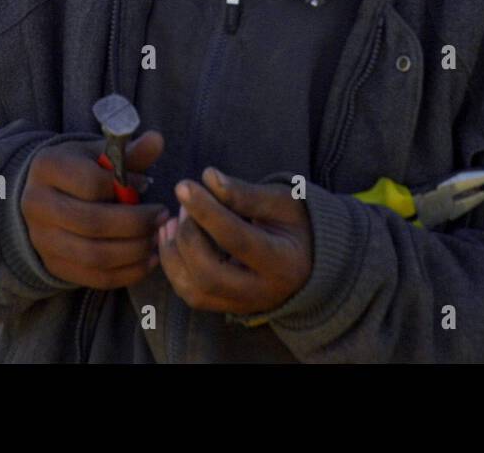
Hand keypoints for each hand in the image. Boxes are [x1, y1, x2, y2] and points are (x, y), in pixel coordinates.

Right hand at [22, 131, 168, 287]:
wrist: (46, 195)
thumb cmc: (81, 169)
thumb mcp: (100, 153)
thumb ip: (129, 152)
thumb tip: (157, 140)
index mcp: (47, 167)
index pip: (90, 183)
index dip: (124, 186)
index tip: (147, 186)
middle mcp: (36, 204)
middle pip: (92, 223)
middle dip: (136, 223)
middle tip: (162, 217)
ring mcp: (41, 239)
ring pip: (94, 255)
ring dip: (134, 250)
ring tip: (157, 239)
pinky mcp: (53, 265)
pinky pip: (94, 277)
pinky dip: (127, 272)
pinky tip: (148, 260)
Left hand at [157, 167, 312, 315]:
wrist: (311, 258)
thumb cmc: (297, 224)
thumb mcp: (281, 202)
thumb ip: (244, 193)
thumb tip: (207, 177)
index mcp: (283, 262)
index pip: (236, 239)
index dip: (206, 211)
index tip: (184, 187)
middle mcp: (263, 292)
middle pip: (210, 273)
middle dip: (188, 237)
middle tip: (183, 206)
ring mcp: (243, 305)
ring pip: (195, 290)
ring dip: (174, 254)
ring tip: (172, 221)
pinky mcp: (228, 308)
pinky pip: (192, 295)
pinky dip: (175, 267)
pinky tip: (172, 238)